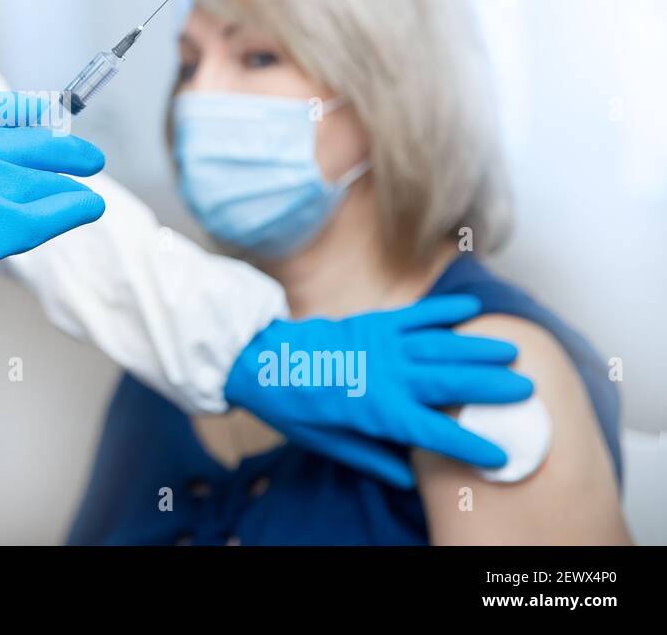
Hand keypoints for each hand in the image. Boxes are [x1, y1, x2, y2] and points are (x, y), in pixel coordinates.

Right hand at [0, 92, 104, 335]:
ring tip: (87, 190)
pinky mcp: (3, 223)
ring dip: (74, 183)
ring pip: (51, 177)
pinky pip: (59, 209)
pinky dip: (80, 206)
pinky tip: (91, 207)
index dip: (30, 115)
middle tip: (89, 157)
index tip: (47, 116)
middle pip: (38, 142)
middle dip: (68, 150)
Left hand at [223, 294, 533, 487]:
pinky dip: (444, 312)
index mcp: (377, 411)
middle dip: (489, 386)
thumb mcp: (328, 443)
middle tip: (526, 390)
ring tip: (512, 353)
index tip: (499, 455)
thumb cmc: (293, 407)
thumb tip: (410, 478)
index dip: (468, 444)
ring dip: (477, 349)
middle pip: (448, 382)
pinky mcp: (373, 322)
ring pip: (439, 346)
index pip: (433, 432)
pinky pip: (416, 316)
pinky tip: (473, 310)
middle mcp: (386, 375)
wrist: (261, 359)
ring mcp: (382, 344)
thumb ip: (372, 459)